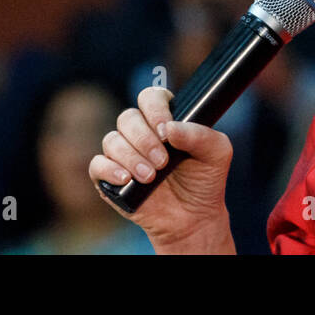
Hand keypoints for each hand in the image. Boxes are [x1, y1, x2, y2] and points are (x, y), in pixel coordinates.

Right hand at [89, 86, 235, 253]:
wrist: (193, 217)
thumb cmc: (205, 180)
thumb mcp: (217, 153)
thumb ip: (200, 135)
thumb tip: (170, 128)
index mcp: (165, 119)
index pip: (151, 97)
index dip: (155, 109)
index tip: (167, 130)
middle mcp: (141, 132)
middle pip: (128, 118)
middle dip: (144, 139)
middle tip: (163, 161)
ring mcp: (124, 154)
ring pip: (112, 140)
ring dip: (131, 157)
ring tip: (151, 176)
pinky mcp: (109, 178)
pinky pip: (97, 165)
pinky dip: (109, 170)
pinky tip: (126, 179)